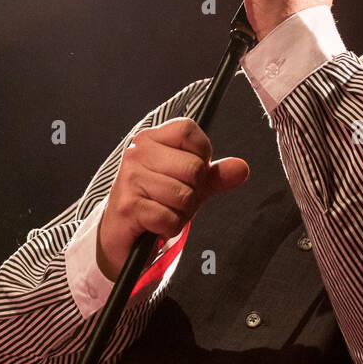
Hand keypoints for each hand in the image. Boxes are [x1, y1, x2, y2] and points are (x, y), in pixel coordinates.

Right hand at [96, 118, 249, 280]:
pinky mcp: (128, 206)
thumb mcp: (190, 184)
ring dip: (181, 213)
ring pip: (184, 196)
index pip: (188, 129)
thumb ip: (216, 175)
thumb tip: (242, 168)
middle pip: (194, 167)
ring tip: (163, 211)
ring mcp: (129, 179)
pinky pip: (170, 219)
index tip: (190, 171)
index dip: (201, 153)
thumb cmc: (156, 201)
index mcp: (150, 139)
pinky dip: (169, 228)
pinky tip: (155, 225)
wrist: (120, 233)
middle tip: (173, 199)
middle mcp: (136, 153)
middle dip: (193, 191)